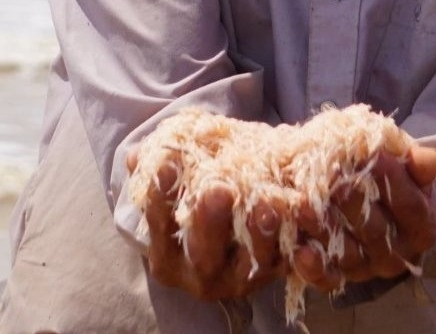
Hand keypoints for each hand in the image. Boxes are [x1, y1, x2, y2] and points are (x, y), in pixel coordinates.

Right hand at [127, 147, 286, 300]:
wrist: (240, 220)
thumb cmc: (198, 195)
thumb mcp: (178, 181)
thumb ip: (158, 167)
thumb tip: (136, 156)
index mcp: (167, 257)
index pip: (159, 228)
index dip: (161, 197)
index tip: (168, 164)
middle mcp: (200, 276)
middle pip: (203, 255)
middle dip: (210, 223)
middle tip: (218, 190)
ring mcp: (239, 279)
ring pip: (250, 264)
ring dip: (259, 235)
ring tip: (266, 205)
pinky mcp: (275, 273)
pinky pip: (286, 262)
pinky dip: (295, 243)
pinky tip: (300, 213)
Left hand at [292, 143, 435, 291]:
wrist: (361, 201)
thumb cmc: (387, 179)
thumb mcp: (405, 168)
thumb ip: (417, 164)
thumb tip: (431, 160)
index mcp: (421, 230)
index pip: (411, 207)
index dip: (394, 183)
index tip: (377, 157)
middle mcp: (396, 256)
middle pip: (375, 230)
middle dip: (352, 200)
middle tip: (331, 172)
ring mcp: (365, 269)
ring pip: (347, 252)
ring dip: (324, 228)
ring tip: (304, 202)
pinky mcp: (337, 276)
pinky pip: (327, 278)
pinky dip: (313, 267)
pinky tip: (300, 250)